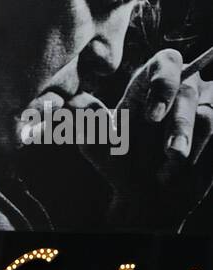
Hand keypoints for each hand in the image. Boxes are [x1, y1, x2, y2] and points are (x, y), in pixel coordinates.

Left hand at [44, 50, 212, 229]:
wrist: (142, 201)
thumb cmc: (120, 165)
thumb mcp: (99, 147)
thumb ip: (89, 126)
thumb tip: (75, 104)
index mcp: (150, 85)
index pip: (167, 64)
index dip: (164, 83)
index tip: (153, 116)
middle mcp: (179, 94)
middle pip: (189, 91)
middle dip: (180, 124)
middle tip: (172, 152)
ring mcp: (199, 113)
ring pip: (204, 116)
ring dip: (184, 148)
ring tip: (163, 176)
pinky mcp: (211, 135)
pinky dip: (197, 158)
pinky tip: (176, 174)